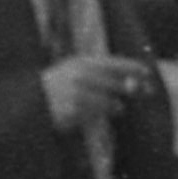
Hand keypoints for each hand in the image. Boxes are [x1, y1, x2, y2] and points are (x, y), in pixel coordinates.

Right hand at [39, 54, 157, 132]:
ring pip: (108, 102)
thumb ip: (102, 74)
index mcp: (80, 63)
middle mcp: (78, 76)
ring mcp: (75, 94)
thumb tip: (134, 81)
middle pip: (115, 83)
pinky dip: (99, 115)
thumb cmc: (58, 86)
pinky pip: (95, 115)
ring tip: (116, 107)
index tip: (147, 72)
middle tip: (145, 92)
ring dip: (116, 105)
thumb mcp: (75, 71)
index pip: (112, 63)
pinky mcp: (72, 111)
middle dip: (132, 88)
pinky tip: (95, 113)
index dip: (132, 67)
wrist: (30, 101)